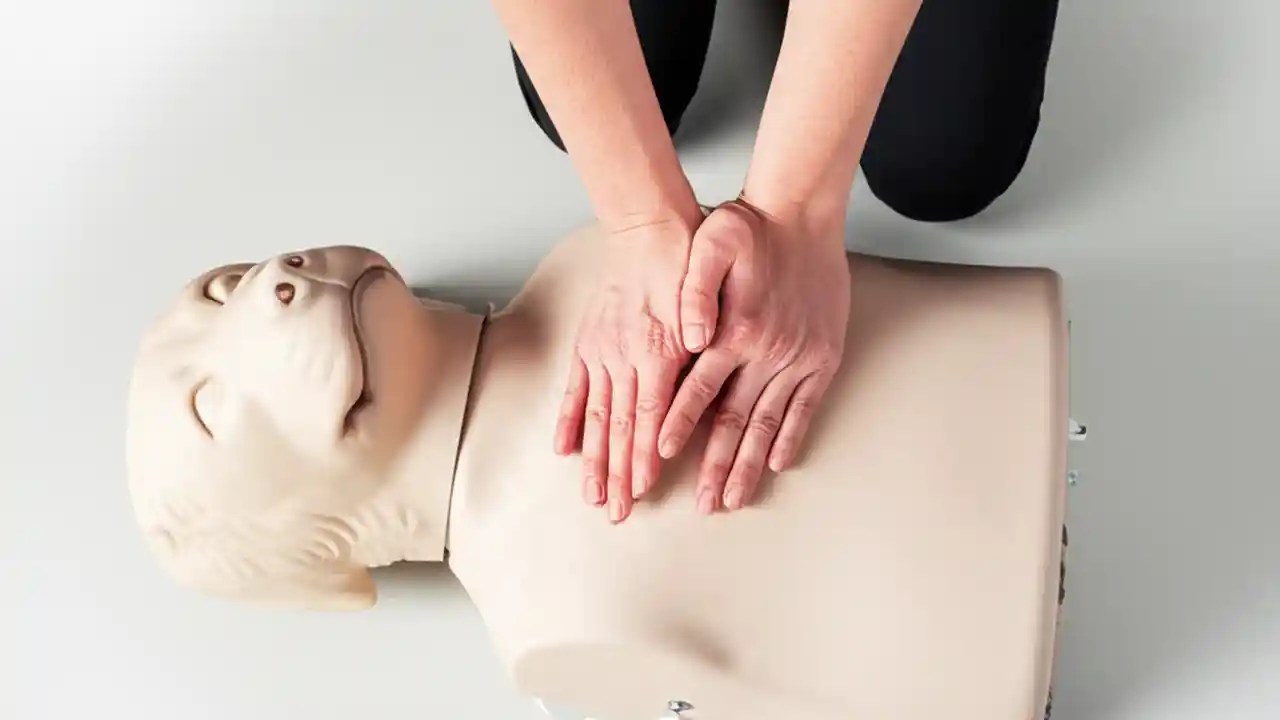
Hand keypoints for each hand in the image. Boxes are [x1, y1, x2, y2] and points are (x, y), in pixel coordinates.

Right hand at [554, 215, 697, 522]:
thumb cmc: (688, 263)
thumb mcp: (707, 298)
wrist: (651, 229)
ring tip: (593, 495)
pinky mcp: (590, 343)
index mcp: (658, 348)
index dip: (645, 453)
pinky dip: (569, 421)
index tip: (643, 487)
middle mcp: (625, 355)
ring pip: (597, 416)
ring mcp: (603, 351)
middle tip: (619, 512)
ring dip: (594, 459)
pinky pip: (576, 390)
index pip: (649, 413)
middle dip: (619, 473)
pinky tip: (564, 451)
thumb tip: (704, 372)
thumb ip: (701, 339)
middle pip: (621, 426)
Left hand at [659, 197, 850, 512]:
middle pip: (734, 421)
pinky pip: (805, 407)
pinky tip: (779, 464)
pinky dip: (791, 437)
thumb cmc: (750, 227)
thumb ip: (694, 288)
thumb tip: (688, 334)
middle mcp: (767, 352)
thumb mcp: (712, 242)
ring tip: (735, 498)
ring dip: (750, 464)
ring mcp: (798, 358)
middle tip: (702, 503)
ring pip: (768, 423)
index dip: (677, 425)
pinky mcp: (822, 357)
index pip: (698, 390)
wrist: (804, 212)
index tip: (658, 457)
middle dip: (716, 466)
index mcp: (735, 330)